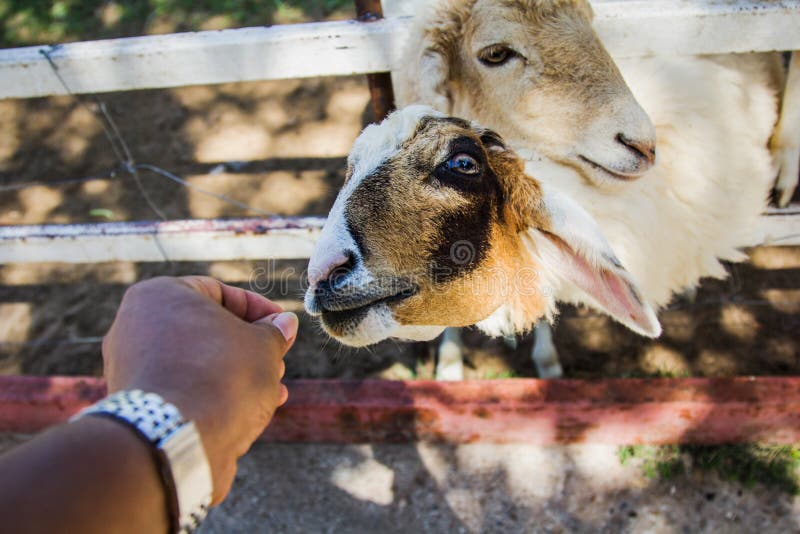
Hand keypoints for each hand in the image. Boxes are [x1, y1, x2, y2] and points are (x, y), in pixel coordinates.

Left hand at [102, 276, 297, 503]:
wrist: (176, 441)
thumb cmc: (221, 379)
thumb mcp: (262, 347)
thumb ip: (274, 332)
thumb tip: (284, 324)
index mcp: (161, 295)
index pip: (219, 292)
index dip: (259, 310)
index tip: (282, 327)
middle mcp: (135, 325)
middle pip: (206, 329)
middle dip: (248, 346)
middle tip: (276, 361)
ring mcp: (130, 366)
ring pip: (196, 361)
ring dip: (236, 372)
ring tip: (270, 391)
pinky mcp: (134, 403)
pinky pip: (182, 387)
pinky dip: (212, 393)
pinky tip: (246, 410)